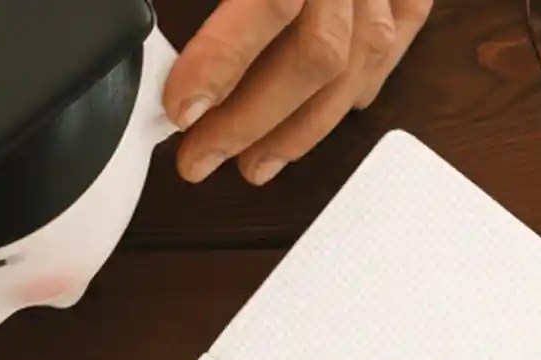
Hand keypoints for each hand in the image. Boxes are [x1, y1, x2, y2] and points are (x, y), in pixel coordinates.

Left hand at [164, 0, 432, 184]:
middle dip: (252, 121)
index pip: (270, 5)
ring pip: (360, 61)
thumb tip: (144, 39)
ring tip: (254, 163)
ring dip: (301, 125)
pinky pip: (397, 38)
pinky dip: (360, 85)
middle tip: (199, 159)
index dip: (222, 66)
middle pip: (319, 54)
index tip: (183, 112)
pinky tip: (325, 114)